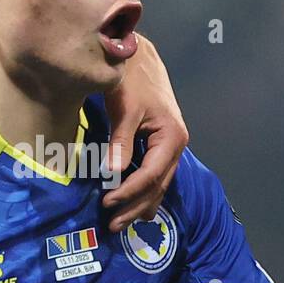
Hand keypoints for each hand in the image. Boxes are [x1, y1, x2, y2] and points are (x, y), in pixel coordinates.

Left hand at [101, 34, 188, 232]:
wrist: (137, 57)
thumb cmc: (131, 79)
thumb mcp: (125, 109)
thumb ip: (121, 141)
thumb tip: (113, 172)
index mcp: (171, 136)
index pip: (151, 174)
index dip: (129, 192)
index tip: (107, 203)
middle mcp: (176, 145)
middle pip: (157, 185)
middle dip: (135, 206)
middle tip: (112, 225)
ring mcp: (170, 146)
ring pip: (158, 183)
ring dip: (140, 204)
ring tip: (121, 223)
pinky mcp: (160, 144)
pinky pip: (155, 174)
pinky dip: (143, 191)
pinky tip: (135, 206)